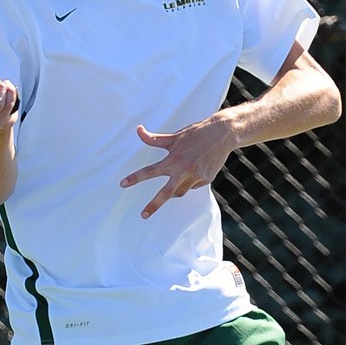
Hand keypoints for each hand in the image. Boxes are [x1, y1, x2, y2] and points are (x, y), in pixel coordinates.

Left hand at [119, 122, 234, 218]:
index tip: (122, 184)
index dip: (135, 178)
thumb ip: (155, 139)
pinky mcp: (206, 179)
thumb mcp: (174, 136)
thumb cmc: (195, 133)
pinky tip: (197, 167)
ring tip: (182, 172)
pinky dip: (190, 180)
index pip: (150, 171)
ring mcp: (196, 176)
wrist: (222, 134)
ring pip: (180, 191)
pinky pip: (193, 185)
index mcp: (173, 159)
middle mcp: (184, 170)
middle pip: (166, 193)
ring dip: (175, 188)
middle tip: (143, 215)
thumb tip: (138, 130)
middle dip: (153, 205)